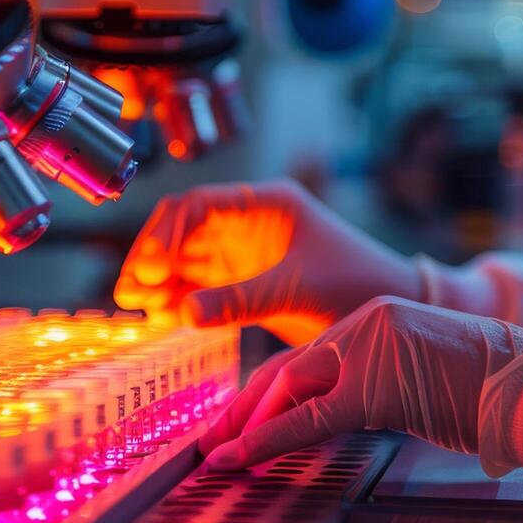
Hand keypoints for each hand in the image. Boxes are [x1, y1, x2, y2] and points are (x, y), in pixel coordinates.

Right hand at [112, 179, 421, 345]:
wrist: (390, 306)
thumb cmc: (355, 283)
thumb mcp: (297, 289)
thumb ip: (241, 299)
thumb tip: (182, 312)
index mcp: (265, 204)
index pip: (199, 205)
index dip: (167, 233)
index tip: (151, 266)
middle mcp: (247, 223)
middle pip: (181, 230)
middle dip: (152, 256)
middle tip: (132, 290)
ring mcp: (244, 253)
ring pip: (184, 259)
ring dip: (158, 279)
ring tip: (138, 306)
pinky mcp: (244, 283)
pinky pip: (198, 286)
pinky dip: (177, 299)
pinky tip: (161, 318)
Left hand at [201, 297, 522, 469]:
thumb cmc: (490, 391)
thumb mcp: (421, 377)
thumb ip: (377, 386)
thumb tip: (334, 418)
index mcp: (376, 318)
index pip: (305, 356)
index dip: (262, 392)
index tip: (234, 420)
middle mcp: (366, 323)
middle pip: (285, 367)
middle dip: (240, 408)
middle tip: (209, 441)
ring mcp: (370, 349)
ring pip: (289, 385)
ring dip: (246, 424)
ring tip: (217, 456)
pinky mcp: (377, 386)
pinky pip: (309, 417)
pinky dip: (268, 439)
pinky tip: (242, 458)